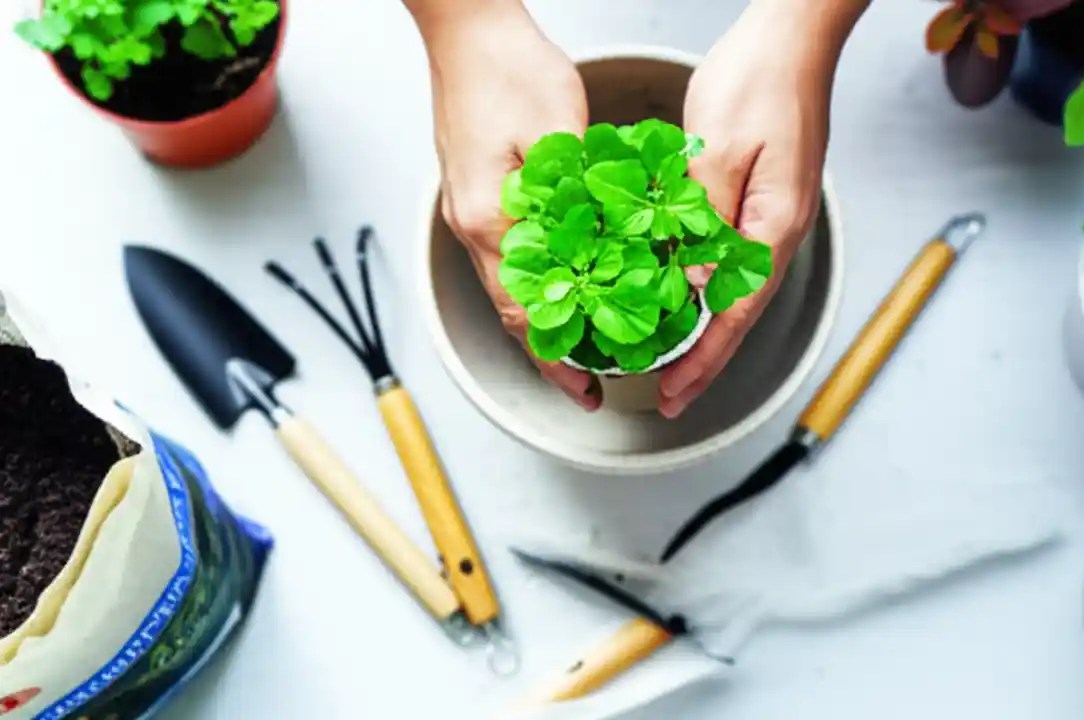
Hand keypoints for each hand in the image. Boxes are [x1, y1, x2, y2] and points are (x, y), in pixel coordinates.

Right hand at [413, 2, 599, 409]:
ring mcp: (469, 208)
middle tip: (591, 376)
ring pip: (510, 284)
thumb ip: (577, 200)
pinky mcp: (475, 190)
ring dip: (546, 316)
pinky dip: (537, 279)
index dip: (556, 360)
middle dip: (554, 349)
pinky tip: (564, 277)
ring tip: (584, 337)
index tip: (583, 391)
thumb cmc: (507, 68)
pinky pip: (507, 254)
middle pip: (514, 309)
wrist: (466, 28)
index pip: (525, 314)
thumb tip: (602, 255)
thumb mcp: (559, 135)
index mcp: (490, 219)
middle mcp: (473, 222)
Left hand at [659, 1, 860, 417]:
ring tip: (672, 364)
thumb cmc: (761, 78)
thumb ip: (703, 219)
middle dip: (702, 361)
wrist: (794, 35)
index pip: (733, 314)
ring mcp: (772, 215)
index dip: (702, 360)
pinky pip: (732, 259)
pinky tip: (685, 297)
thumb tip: (690, 281)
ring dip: (704, 331)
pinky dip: (707, 289)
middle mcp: (777, 229)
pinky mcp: (762, 198)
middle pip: (737, 314)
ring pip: (735, 291)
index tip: (673, 394)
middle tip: (669, 398)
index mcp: (771, 224)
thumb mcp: (718, 148)